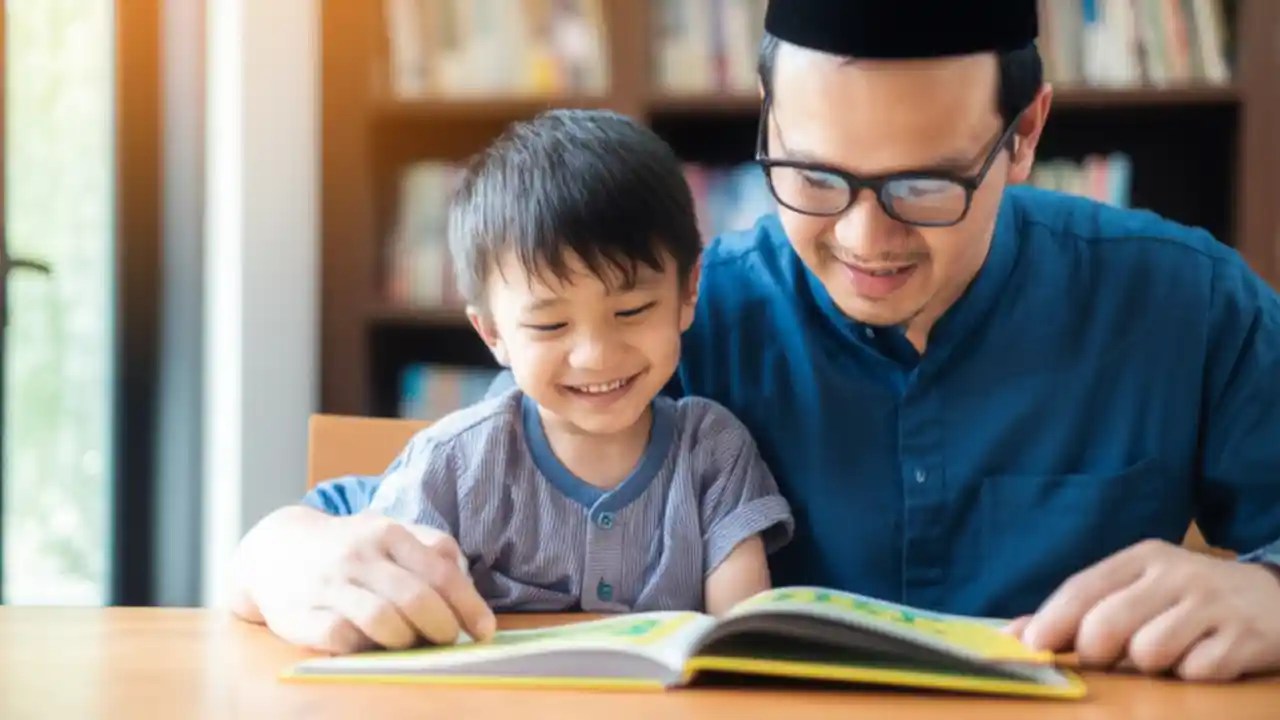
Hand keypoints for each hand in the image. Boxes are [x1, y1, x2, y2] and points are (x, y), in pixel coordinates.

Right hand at [240, 508, 495, 653]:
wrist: (277, 548)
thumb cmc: (351, 547)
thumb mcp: (391, 533)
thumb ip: (432, 551)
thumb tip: (467, 586)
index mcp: (388, 532)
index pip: (440, 572)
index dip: (468, 605)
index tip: (484, 630)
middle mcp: (359, 555)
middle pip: (416, 598)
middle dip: (442, 628)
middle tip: (448, 641)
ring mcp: (329, 584)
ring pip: (383, 620)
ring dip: (408, 641)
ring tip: (412, 643)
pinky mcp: (301, 615)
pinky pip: (344, 639)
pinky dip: (367, 648)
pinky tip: (373, 646)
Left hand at [1010, 539, 1279, 680]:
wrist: (1278, 600)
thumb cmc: (1190, 599)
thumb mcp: (1140, 589)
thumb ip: (1082, 609)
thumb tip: (1015, 634)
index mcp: (1143, 557)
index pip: (1083, 587)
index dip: (1052, 620)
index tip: (1030, 647)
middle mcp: (1177, 574)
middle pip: (1107, 624)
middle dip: (1096, 652)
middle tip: (1110, 658)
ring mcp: (1213, 605)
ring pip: (1148, 652)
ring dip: (1150, 666)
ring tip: (1168, 654)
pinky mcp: (1246, 638)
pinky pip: (1196, 672)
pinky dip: (1192, 675)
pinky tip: (1204, 659)